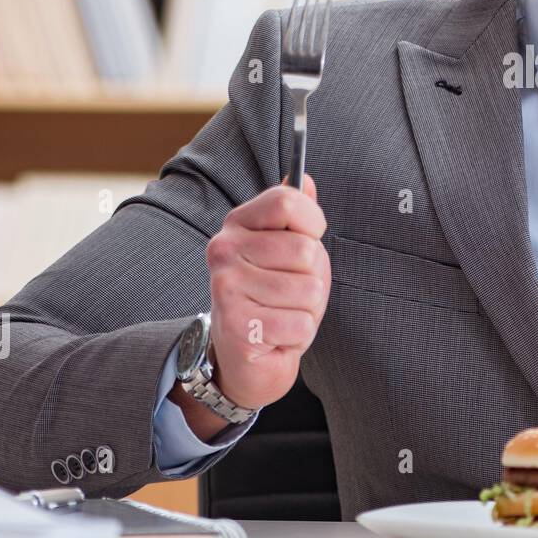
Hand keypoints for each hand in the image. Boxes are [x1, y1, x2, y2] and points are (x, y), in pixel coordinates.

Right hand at [203, 172, 330, 411]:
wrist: (246, 358)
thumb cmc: (274, 296)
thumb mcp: (289, 250)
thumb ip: (297, 215)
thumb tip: (305, 179)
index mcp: (237, 224)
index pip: (288, 202)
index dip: (313, 223)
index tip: (308, 240)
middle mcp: (224, 250)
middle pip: (306, 250)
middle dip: (313, 277)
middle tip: (291, 292)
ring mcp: (226, 287)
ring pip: (309, 290)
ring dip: (308, 309)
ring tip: (284, 313)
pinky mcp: (236, 326)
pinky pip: (301, 323)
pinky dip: (300, 334)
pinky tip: (277, 334)